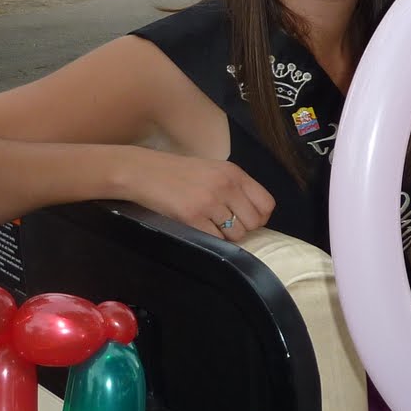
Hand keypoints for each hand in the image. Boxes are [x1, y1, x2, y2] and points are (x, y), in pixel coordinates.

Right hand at [130, 151, 273, 240]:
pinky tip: (197, 226)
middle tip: (224, 224)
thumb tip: (254, 215)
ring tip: (208, 224)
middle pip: (253, 223)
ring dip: (225, 236)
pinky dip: (209, 238)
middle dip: (242, 229)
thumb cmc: (177, 173)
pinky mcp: (193, 217)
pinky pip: (215, 240)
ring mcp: (210, 202)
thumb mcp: (212, 170)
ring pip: (236, 235)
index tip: (246, 219)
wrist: (143, 172)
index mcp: (234, 173)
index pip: (266, 204)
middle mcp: (226, 186)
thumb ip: (234, 187)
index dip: (259, 217)